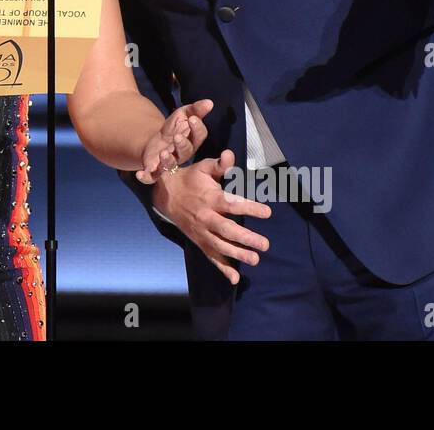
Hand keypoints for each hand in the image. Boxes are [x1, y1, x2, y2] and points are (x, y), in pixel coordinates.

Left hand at [136, 99, 211, 183]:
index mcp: (192, 140)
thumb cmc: (173, 128)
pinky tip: (140, 174)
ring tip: (163, 153)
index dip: (197, 128)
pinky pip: (151, 176)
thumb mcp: (183, 115)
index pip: (199, 135)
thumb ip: (195, 109)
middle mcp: (182, 153)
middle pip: (185, 151)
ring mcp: (169, 163)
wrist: (155, 141)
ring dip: (167, 160)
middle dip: (182, 144)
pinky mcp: (155, 169)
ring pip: (170, 164)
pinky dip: (146, 177)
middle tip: (177, 136)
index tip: (193, 119)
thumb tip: (209, 102)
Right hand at [151, 149, 270, 284]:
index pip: (231, 204)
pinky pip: (211, 257)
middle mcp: (206, 217)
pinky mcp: (199, 241)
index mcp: (210, 198)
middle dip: (246, 238)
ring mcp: (202, 232)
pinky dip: (222, 268)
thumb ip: (219, 164)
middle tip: (265, 244)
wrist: (166, 195)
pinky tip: (234, 278)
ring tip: (255, 259)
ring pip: (220, 246)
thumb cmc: (190, 179)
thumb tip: (230, 154)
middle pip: (227, 230)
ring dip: (237, 254)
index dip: (250, 208)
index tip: (267, 212)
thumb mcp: (203, 168)